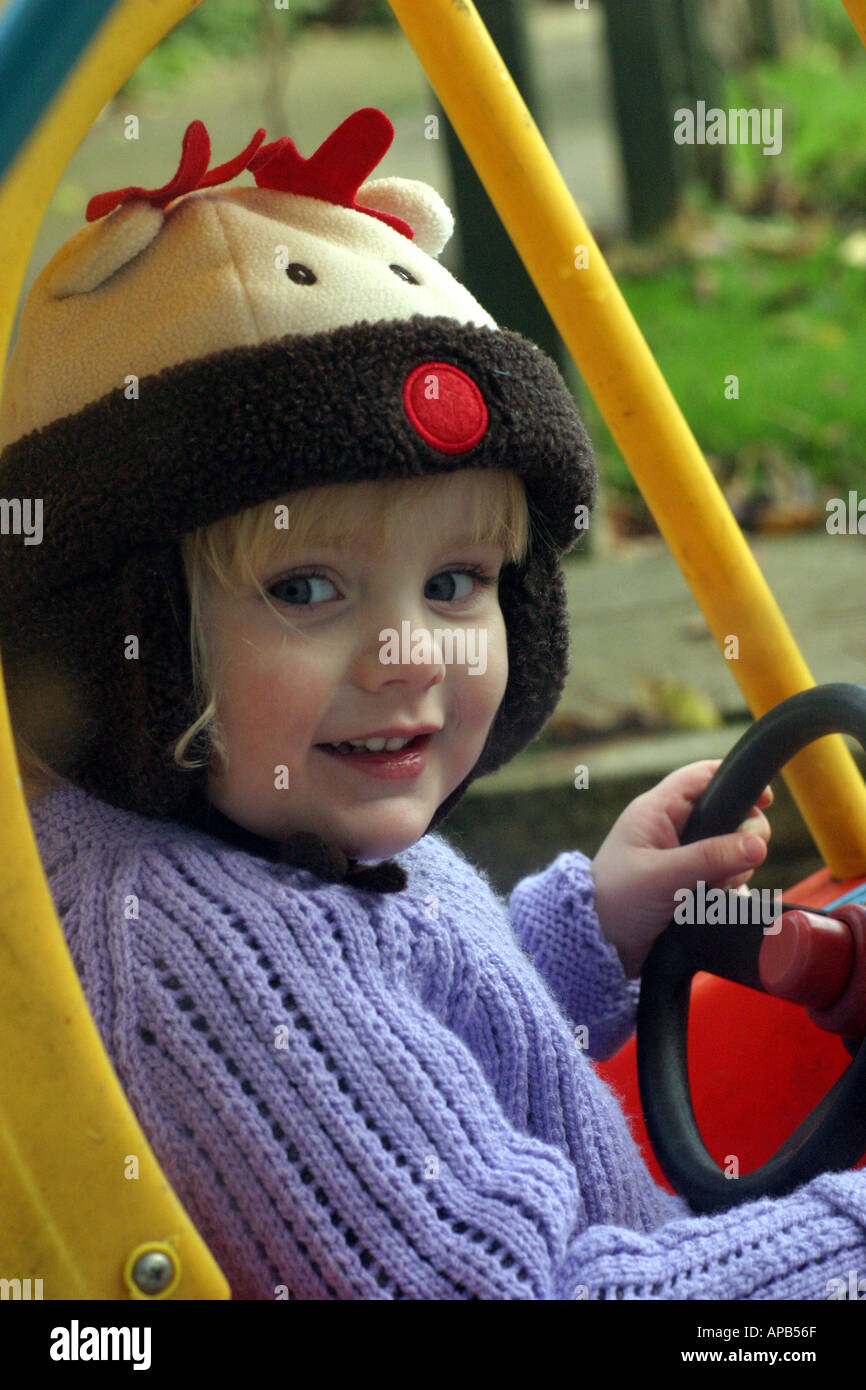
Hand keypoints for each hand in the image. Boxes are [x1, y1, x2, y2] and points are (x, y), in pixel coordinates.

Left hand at [591, 760, 772, 977]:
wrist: (597, 945)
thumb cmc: (615, 901)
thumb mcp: (663, 877)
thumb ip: (710, 858)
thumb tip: (757, 844)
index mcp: (657, 811)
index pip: (703, 776)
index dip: (736, 780)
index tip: (767, 799)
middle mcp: (672, 828)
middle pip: (727, 814)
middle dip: (741, 839)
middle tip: (736, 865)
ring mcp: (682, 856)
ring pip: (730, 849)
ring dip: (733, 870)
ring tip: (712, 891)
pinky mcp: (688, 882)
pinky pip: (724, 876)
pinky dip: (727, 889)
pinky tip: (715, 903)